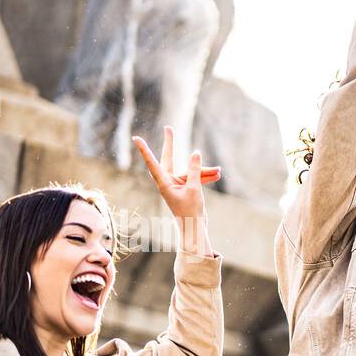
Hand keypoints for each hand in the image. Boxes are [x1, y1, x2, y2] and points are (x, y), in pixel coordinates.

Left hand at [133, 126, 219, 254]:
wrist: (195, 227)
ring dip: (204, 171)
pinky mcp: (186, 188)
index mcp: (164, 183)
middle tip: (169, 128)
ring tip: (219, 172)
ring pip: (190, 172)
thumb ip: (195, 170)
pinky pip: (195, 178)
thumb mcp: (194, 188)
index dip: (145, 150)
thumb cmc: (190, 211)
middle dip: (171, 144)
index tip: (136, 138)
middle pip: (170, 159)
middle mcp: (168, 181)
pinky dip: (205, 177)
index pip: (153, 162)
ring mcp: (177, 184)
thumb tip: (195, 153)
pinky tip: (217, 175)